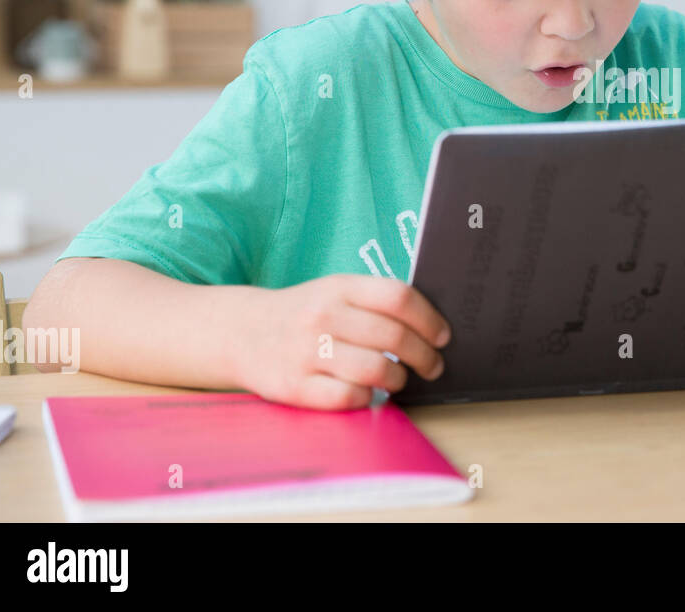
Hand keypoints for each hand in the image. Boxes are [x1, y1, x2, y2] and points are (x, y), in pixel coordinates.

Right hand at [234, 275, 451, 409]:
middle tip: (433, 365)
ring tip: (400, 378)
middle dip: (424, 356)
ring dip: (399, 378)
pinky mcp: (295, 386)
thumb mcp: (334, 292)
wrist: (241, 333)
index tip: (442, 336)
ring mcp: (306, 352)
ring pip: (376, 369)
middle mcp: (322, 316)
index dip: (429, 319)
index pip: (398, 297)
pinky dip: (369, 397)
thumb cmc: (305, 314)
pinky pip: (349, 397)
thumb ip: (375, 302)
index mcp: (338, 287)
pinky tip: (369, 391)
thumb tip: (431, 326)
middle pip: (394, 336)